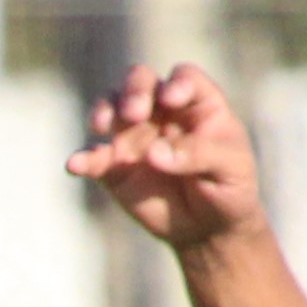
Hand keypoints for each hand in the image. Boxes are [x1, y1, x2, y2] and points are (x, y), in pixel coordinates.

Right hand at [67, 60, 267, 256]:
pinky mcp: (114, 167)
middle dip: (134, 91)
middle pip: (140, 81)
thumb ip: (199, 154)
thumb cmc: (229, 188)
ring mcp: (135, 136)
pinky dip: (83, 159)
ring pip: (111, 108)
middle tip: (134, 113)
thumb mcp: (230, 168)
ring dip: (103, 111)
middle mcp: (162, 111)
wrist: (208, 228)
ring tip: (101, 127)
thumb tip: (153, 153)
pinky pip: (93, 157)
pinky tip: (75, 165)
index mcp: (197, 103)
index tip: (171, 100)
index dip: (176, 84)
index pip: (183, 78)